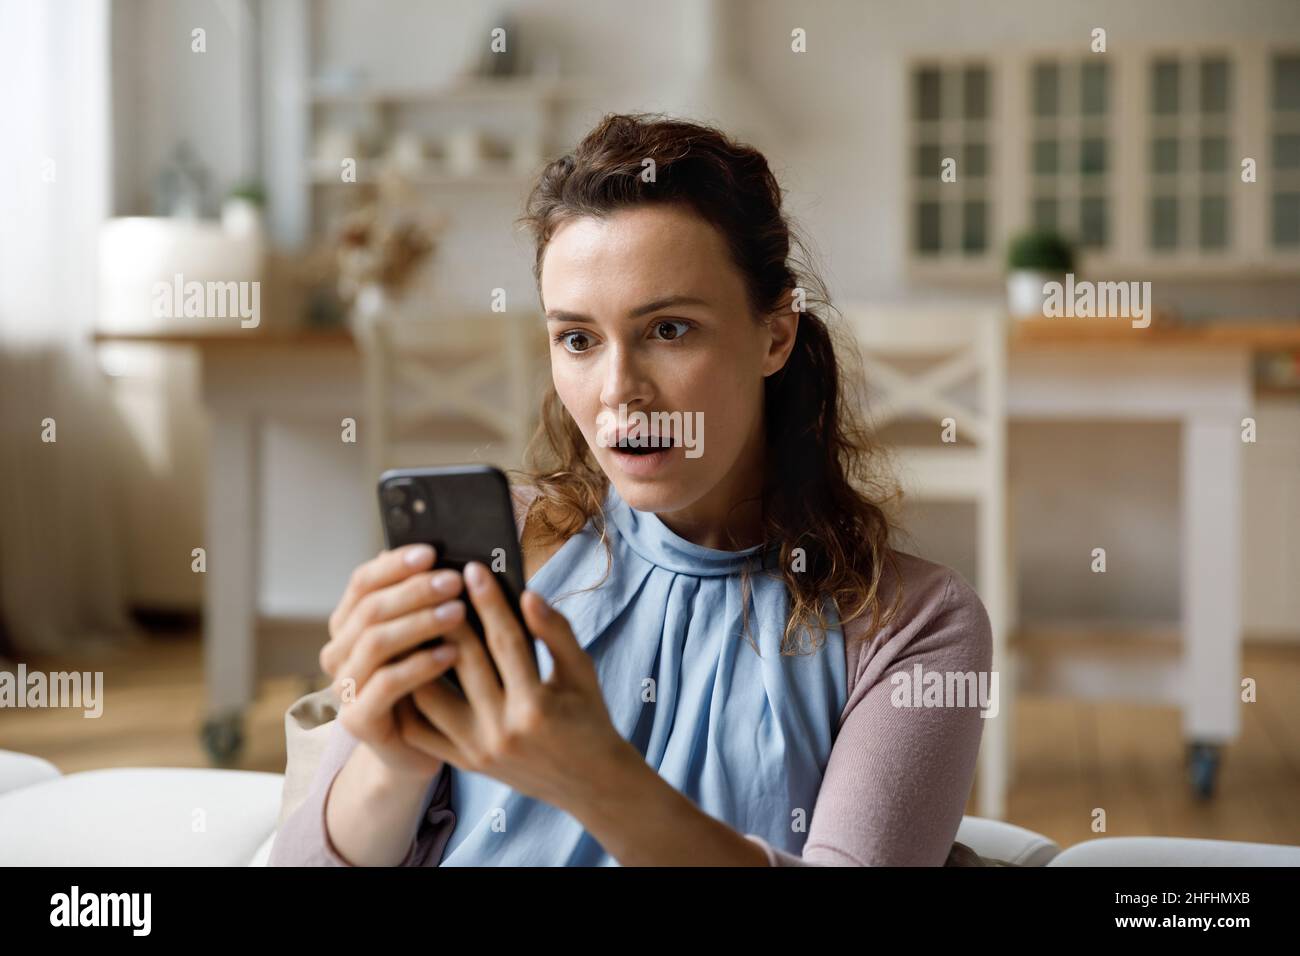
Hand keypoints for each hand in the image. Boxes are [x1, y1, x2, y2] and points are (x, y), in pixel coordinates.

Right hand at [322, 544, 471, 779]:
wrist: (417, 749)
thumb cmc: (428, 683)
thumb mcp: (425, 637)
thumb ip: (424, 602)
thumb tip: (445, 556)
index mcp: (347, 625)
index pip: (362, 582)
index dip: (394, 565)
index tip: (432, 551)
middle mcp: (337, 653)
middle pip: (370, 609)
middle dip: (415, 590)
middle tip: (455, 581)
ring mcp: (343, 688)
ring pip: (376, 642)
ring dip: (420, 622)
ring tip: (459, 612)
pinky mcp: (357, 720)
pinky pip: (387, 684)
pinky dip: (421, 664)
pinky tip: (453, 653)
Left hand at [402, 561, 635, 812]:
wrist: (589, 783)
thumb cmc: (589, 719)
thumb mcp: (583, 672)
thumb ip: (556, 632)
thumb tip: (529, 594)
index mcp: (536, 706)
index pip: (505, 641)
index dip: (489, 602)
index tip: (473, 568)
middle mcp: (502, 731)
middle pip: (464, 663)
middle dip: (448, 617)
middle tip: (435, 583)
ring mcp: (477, 750)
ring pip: (430, 695)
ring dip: (418, 655)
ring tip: (415, 619)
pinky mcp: (463, 763)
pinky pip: (421, 728)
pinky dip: (409, 696)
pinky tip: (406, 663)